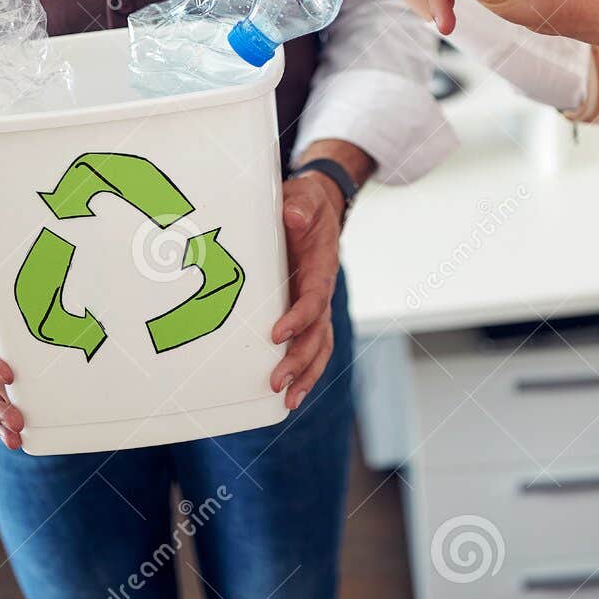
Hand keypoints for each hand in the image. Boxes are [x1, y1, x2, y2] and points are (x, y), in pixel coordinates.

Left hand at [269, 173, 342, 409]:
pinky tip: (290, 392)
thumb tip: (294, 217)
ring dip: (305, 375)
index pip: (313, 299)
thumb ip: (301, 205)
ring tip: (288, 401)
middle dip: (299, 361)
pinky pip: (310, 345)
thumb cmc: (306, 205)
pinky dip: (304, 370)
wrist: (317, 209)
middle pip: (317, 334)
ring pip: (318, 348)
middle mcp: (321, 292)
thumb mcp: (304, 197)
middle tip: (277, 383)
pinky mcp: (306, 313)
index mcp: (321, 268)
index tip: (277, 335)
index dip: (298, 318)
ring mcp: (315, 306)